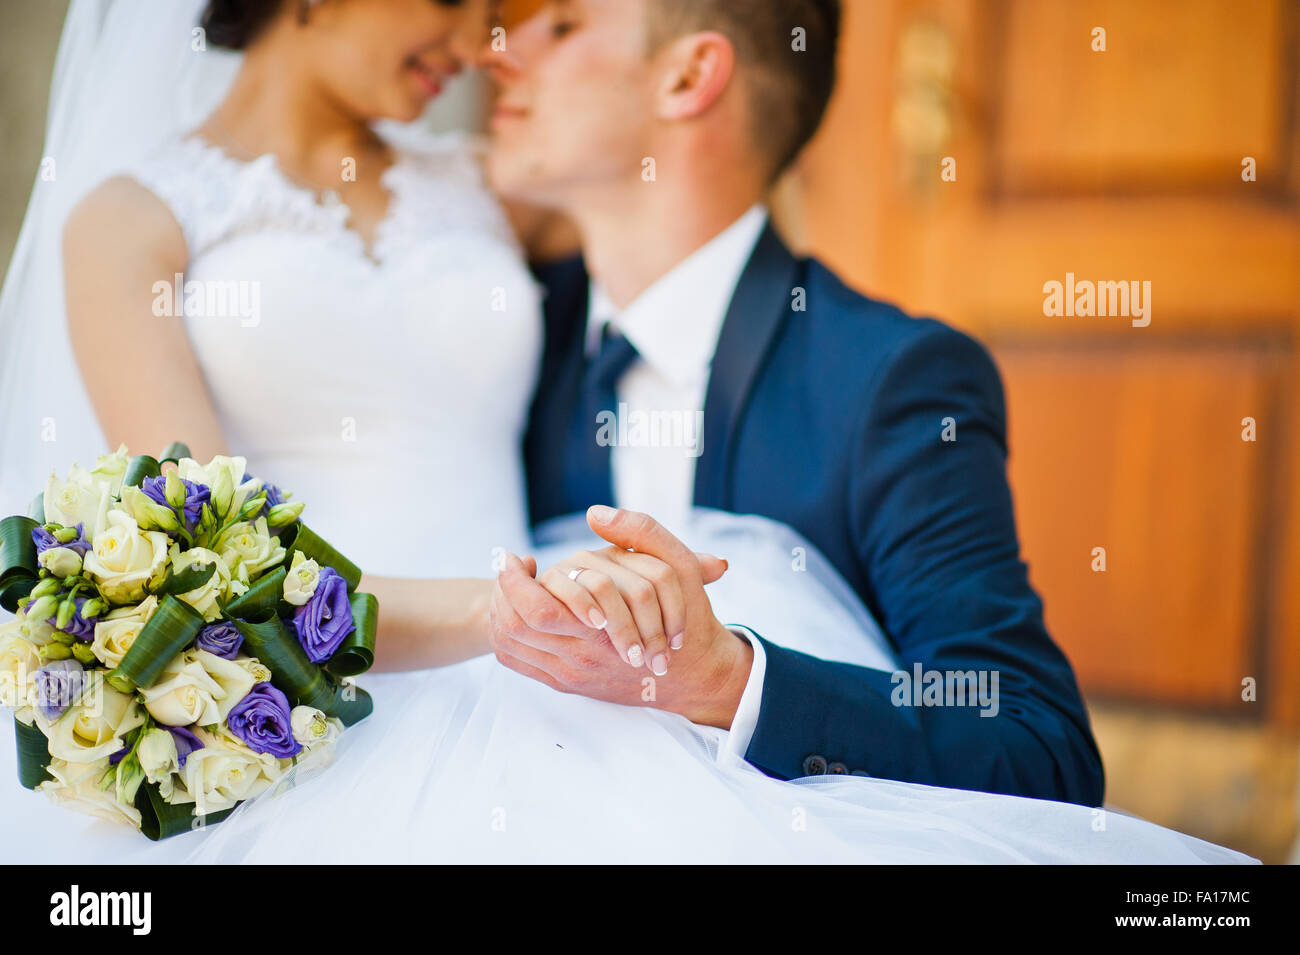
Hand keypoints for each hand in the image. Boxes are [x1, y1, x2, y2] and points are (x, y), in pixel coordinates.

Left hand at [487, 506, 754, 728]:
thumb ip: (641, 533)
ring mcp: (571, 675)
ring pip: (512, 646)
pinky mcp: (567, 685)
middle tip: (506, 566)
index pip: (535, 610)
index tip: (516, 556)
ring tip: (507, 585)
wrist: (695, 678)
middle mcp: (580, 658)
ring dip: (500, 611)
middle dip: (501, 592)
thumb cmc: (690, 621)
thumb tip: (594, 513)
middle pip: (514, 628)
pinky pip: (521, 663)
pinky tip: (514, 610)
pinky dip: (508, 636)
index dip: (514, 580)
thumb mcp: (678, 568)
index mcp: (602, 629)